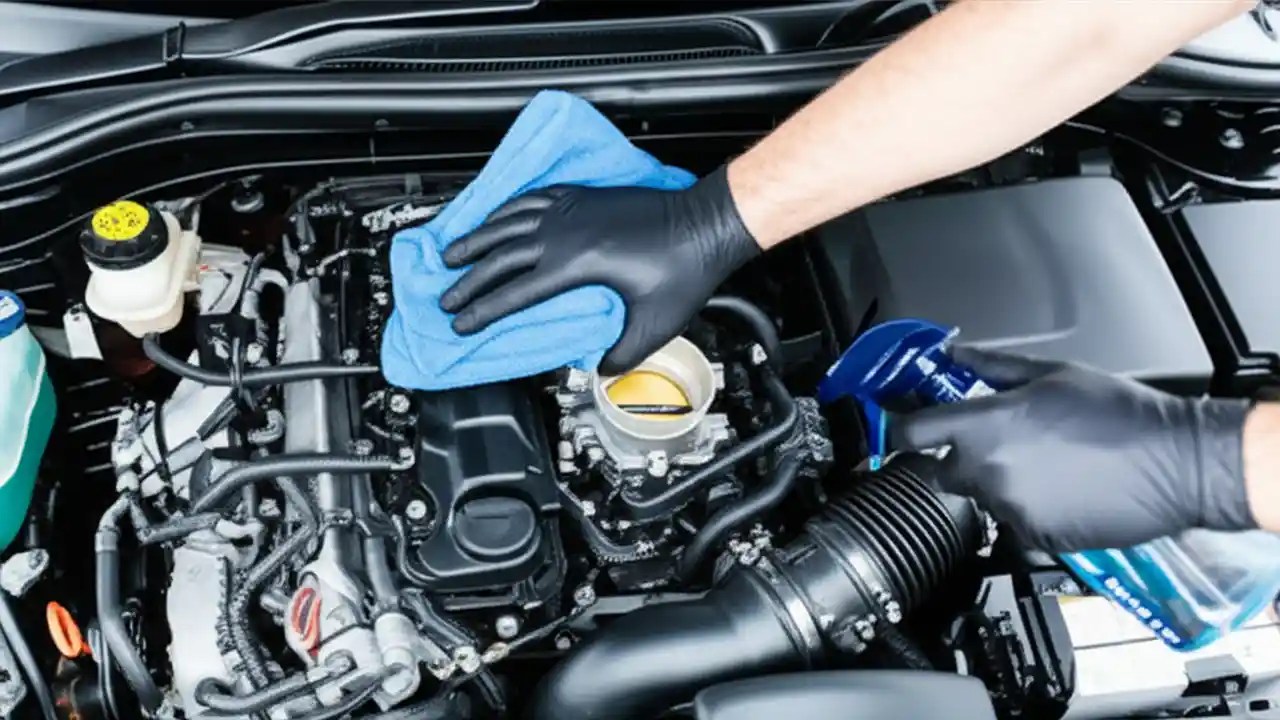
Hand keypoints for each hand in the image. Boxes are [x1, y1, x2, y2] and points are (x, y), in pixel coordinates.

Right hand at [440, 168, 758, 374]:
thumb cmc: (684, 271)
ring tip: (452, 252)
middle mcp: (566, 233)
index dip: (483, 311)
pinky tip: (496, 215)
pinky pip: (532, 198)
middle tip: (445, 297)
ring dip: (477, 238)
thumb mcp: (653, 326)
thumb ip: (621, 355)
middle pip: (501, 256)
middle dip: (468, 279)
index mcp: (576, 266)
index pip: (515, 293)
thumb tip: (599, 369)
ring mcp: (572, 210)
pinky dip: (507, 208)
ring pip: (509, 221)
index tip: (461, 324)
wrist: (705, 223)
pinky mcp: (582, 197)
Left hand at [893, 347, 1255, 552]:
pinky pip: (1014, 522)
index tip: (898, 426)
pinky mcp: (1035, 537)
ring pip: (981, 497)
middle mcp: (987, 471)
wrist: (1174, 464)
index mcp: (985, 426)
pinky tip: (1061, 488)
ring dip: (998, 482)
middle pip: (942, 470)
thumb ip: (991, 367)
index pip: (913, 432)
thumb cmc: (1117, 411)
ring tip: (1045, 464)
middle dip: (959, 457)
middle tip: (997, 443)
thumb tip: (952, 355)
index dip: (901, 427)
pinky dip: (1028, 508)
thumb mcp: (1050, 373)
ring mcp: (1009, 508)